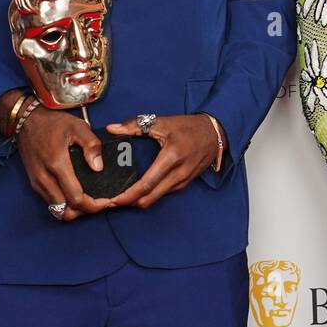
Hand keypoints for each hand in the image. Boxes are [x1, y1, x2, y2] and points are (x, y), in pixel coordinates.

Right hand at [14, 102, 113, 220]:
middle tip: (99, 203)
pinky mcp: (33, 182)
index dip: (93, 206)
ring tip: (89, 200)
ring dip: (74, 210)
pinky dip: (64, 204)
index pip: (76, 199)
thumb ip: (91, 145)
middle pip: (66, 211)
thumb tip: (98, 167)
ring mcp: (37, 182)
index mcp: (57, 165)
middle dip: (85, 211)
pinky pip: (50, 202)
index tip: (105, 202)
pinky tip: (75, 194)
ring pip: (57, 210)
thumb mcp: (78, 126)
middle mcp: (44, 178)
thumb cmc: (53, 122)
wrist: (26, 120)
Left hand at [103, 114, 218, 209]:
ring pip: (156, 199)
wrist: (215, 132)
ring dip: (138, 201)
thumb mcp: (164, 122)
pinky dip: (149, 196)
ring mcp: (183, 181)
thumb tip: (112, 128)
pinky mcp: (185, 183)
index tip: (112, 199)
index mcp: (171, 158)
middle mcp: (178, 174)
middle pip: (149, 199)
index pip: (146, 184)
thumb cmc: (189, 127)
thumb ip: (136, 126)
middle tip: (111, 202)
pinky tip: (139, 191)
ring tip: (122, 197)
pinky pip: (164, 194)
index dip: (127, 196)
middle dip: (128, 203)